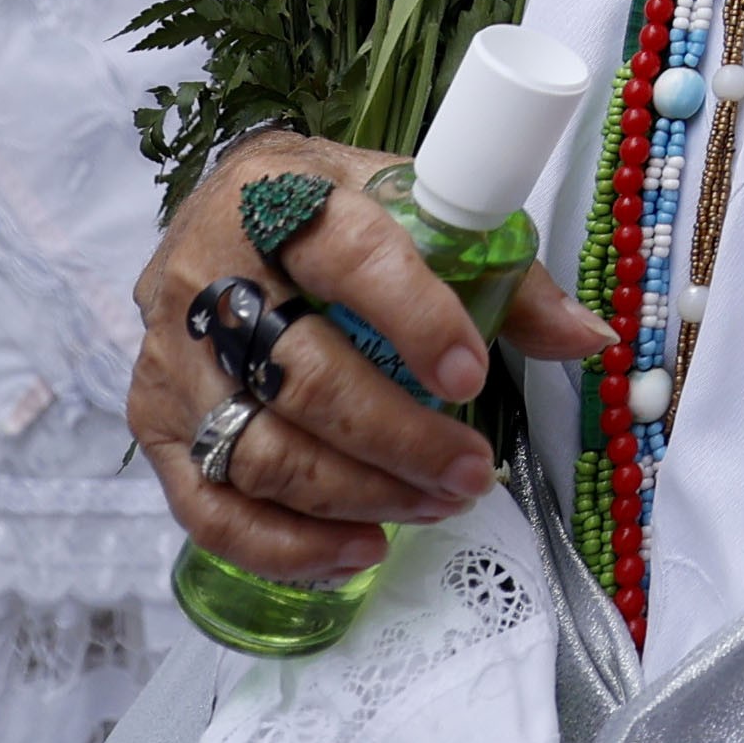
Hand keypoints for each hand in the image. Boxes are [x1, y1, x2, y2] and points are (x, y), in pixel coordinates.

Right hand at [127, 134, 612, 585]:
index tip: (472, 376)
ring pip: (261, 450)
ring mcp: (173, 351)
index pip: (348, 254)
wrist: (228, 213)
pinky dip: (286, 547)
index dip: (414, 317)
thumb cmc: (335, 213)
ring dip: (359, 496)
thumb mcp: (413, 208)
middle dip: (400, 438)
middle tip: (472, 473)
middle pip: (303, 375)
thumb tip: (589, 341)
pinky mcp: (154, 416)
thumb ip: (502, 275)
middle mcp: (207, 269)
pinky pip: (209, 506)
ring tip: (436, 505)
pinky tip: (359, 550)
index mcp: (279, 192)